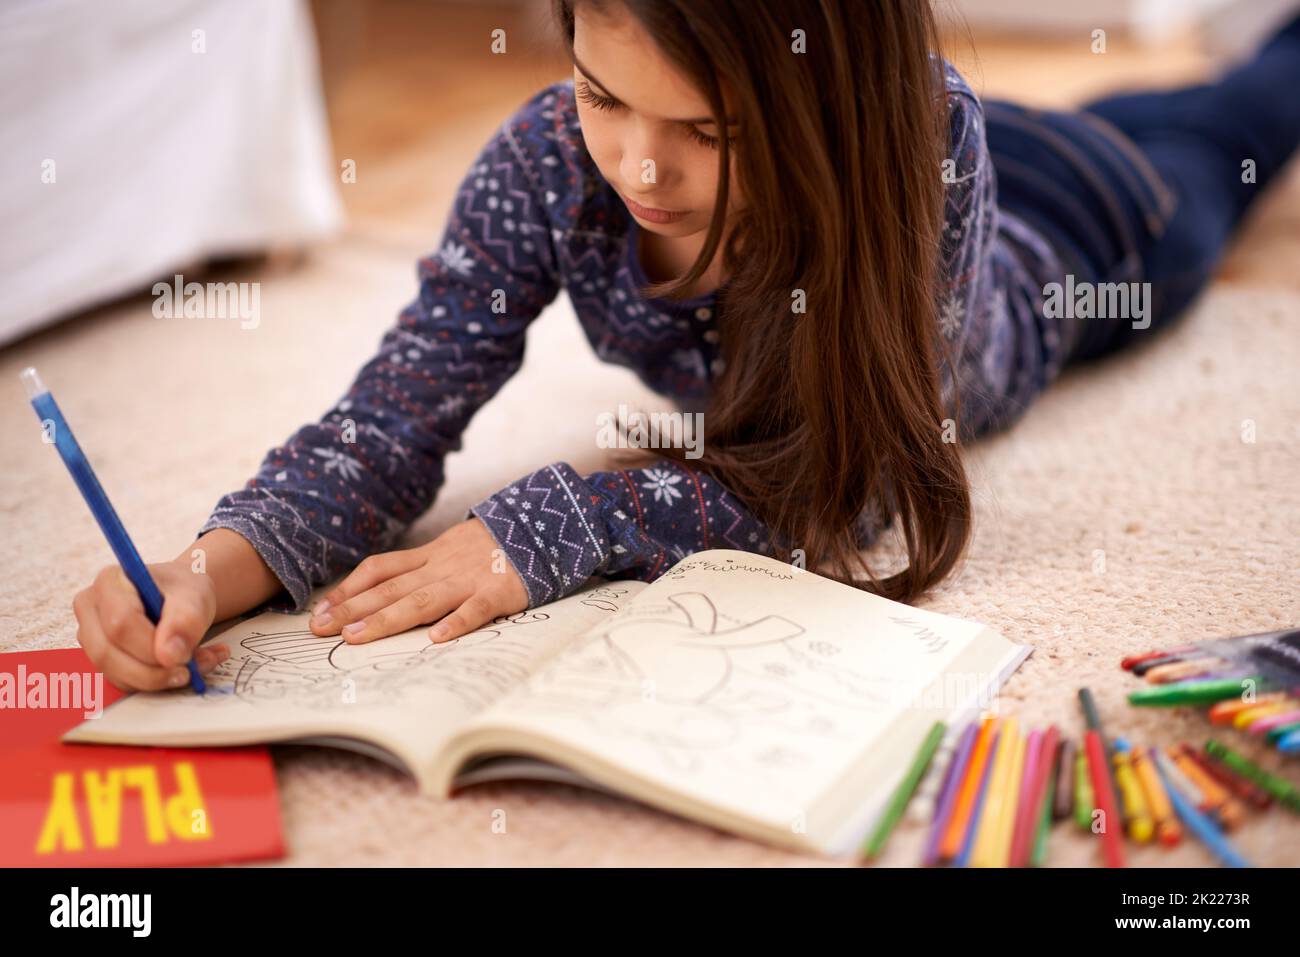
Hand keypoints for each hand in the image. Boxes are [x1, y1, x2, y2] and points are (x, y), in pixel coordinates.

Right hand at [73, 561, 230, 691]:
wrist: (183, 597)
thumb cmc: (184, 590)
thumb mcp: (195, 595)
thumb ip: (186, 620)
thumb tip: (169, 657)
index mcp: (110, 582)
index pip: (120, 624)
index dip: (150, 647)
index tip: (183, 657)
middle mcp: (91, 608)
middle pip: (107, 653)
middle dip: (152, 672)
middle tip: (189, 671)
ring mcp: (91, 636)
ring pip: (114, 673)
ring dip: (158, 680)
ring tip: (198, 665)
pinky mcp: (102, 657)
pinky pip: (123, 681)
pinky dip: (156, 683)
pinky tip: (186, 669)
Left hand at [307, 517, 527, 643]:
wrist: (544, 526)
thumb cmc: (492, 546)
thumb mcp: (450, 547)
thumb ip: (420, 566)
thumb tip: (379, 590)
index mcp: (430, 556)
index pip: (380, 569)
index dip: (348, 588)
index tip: (320, 611)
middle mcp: (442, 567)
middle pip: (390, 588)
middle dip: (351, 608)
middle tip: (320, 629)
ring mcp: (469, 579)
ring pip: (422, 600)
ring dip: (387, 618)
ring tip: (356, 636)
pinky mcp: (500, 591)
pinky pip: (476, 608)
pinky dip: (458, 622)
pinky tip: (437, 639)